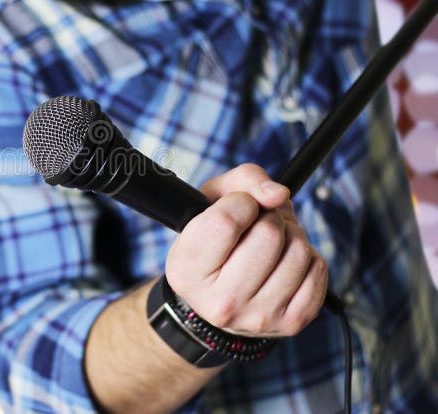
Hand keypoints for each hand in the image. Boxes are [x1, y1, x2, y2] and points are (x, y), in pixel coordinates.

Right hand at [165, 164, 327, 336]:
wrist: (221, 297)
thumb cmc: (215, 241)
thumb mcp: (212, 201)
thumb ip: (244, 181)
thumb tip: (278, 194)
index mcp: (187, 270)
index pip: (227, 220)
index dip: (241, 201)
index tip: (239, 207)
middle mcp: (219, 302)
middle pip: (269, 235)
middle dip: (270, 217)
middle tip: (259, 224)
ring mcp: (257, 317)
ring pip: (299, 251)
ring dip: (292, 235)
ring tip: (274, 242)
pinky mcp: (291, 323)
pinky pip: (318, 270)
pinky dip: (308, 257)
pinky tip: (286, 261)